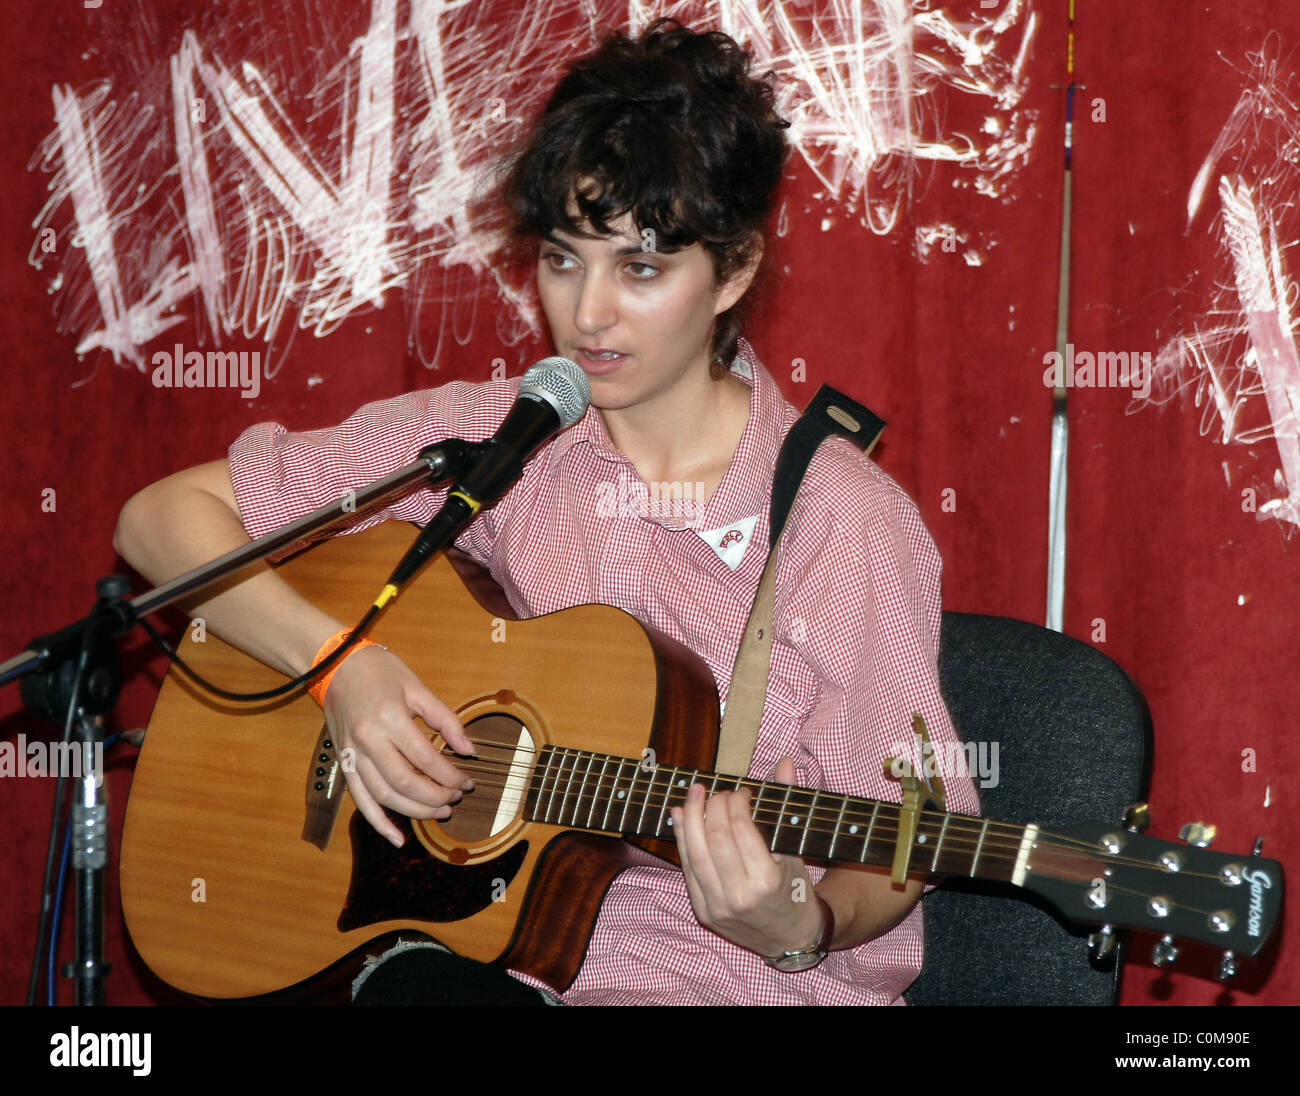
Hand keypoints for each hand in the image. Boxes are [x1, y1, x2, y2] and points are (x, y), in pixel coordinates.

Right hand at [323, 646, 474, 846]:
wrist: (336, 664)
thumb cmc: (380, 672)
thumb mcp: (418, 688)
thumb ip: (446, 719)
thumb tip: (469, 750)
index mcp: (389, 718)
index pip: (426, 759)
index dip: (450, 775)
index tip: (468, 781)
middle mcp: (368, 740)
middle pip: (406, 783)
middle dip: (436, 796)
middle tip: (457, 798)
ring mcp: (351, 754)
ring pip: (384, 796)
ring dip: (414, 811)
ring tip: (439, 812)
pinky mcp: (343, 763)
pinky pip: (360, 800)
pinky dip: (378, 822)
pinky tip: (396, 838)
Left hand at [671, 757, 823, 957]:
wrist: (791, 939)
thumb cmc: (796, 890)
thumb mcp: (796, 850)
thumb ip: (786, 803)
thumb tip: (786, 762)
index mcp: (767, 880)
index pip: (741, 829)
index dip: (736, 803)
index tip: (742, 792)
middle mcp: (740, 896)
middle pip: (714, 839)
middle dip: (712, 807)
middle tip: (717, 792)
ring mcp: (718, 906)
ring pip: (694, 854)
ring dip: (690, 819)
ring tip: (693, 794)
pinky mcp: (704, 912)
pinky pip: (687, 870)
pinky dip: (681, 840)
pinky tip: (680, 817)